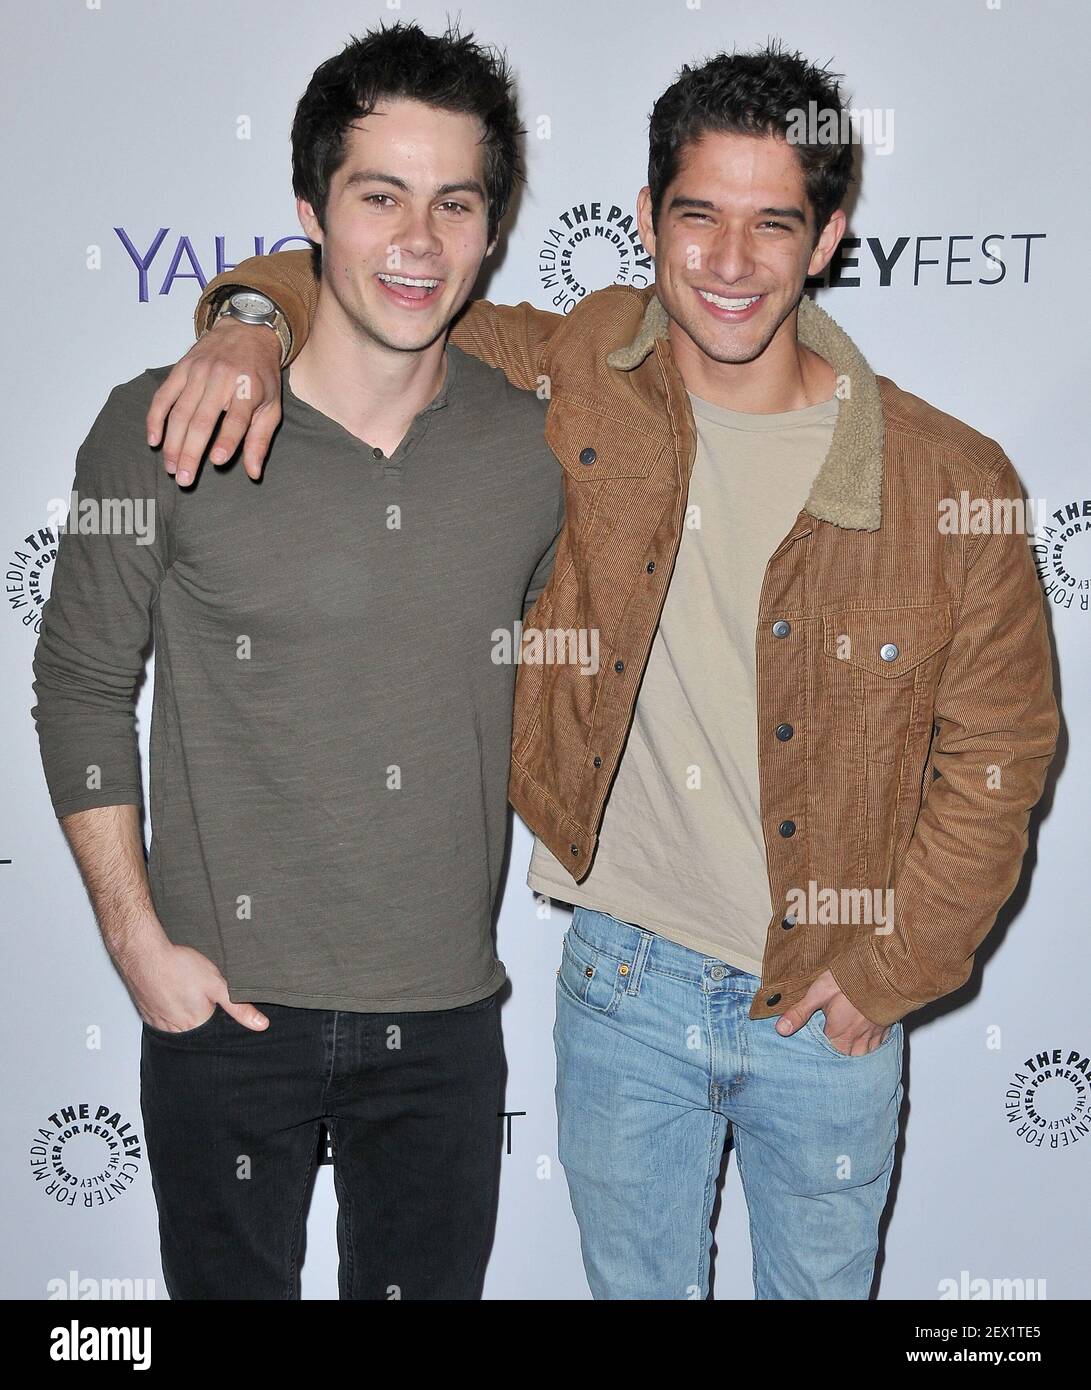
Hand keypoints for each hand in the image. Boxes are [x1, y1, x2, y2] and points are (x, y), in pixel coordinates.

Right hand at [129, 940, 268, 1032]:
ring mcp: (158, 1022)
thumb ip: (239, 1007)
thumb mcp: (217, 984)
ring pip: (176, 1026)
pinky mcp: (146, 1013)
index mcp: (196, 1025)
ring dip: (182, 1014)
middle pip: (195, 1030)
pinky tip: (171, 994)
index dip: (218, 1018)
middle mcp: (175, 1029)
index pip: (213, 1032)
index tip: (216, 1005)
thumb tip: (261, 1025)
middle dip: (201, 1017)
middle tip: (199, 995)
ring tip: (185, 994)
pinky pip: (161, 1019)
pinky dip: (167, 1010)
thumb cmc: (179, 967)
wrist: (144, 954)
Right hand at [145, 318, 283, 485]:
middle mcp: (221, 379)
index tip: (216, 462)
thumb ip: (260, 440)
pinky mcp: (181, 369)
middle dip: (190, 452)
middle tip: (184, 479)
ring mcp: (198, 372)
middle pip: (202, 420)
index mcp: (248, 388)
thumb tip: (253, 473)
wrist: (246, 332)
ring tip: (171, 468)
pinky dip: (155, 419)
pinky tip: (154, 440)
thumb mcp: (271, 406)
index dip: (226, 441)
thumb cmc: (261, 375)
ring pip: (179, 412)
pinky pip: (163, 396)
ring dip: (172, 443)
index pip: (236, 419)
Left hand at [774, 968, 890, 1054]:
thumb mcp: (818, 993)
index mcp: (838, 1033)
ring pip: (863, 1057)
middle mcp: (856, 1039)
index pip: (826, 1056)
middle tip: (830, 1063)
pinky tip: (867, 1045)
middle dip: (838, 1062)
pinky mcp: (885, 1029)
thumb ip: (800, 1012)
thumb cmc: (850, 980)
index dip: (820, 1059)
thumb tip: (780, 1030)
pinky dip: (871, 1049)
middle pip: (846, 1061)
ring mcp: (873, 1035)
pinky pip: (878, 1047)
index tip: (815, 1062)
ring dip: (854, 1057)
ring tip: (846, 1056)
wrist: (883, 973)